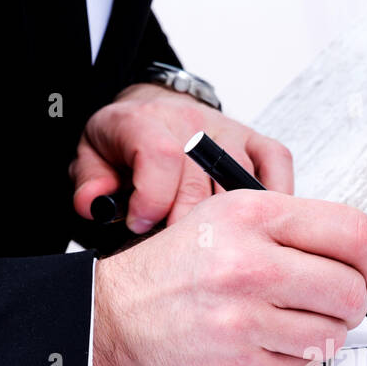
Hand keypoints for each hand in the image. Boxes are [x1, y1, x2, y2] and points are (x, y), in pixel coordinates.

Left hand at [70, 83, 293, 233]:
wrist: (151, 113)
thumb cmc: (124, 146)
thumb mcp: (91, 160)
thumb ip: (89, 184)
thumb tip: (95, 205)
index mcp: (142, 123)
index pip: (160, 156)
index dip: (152, 200)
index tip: (141, 226)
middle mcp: (189, 122)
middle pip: (200, 182)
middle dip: (185, 226)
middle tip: (175, 252)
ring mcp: (227, 131)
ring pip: (239, 181)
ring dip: (228, 222)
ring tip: (213, 248)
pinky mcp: (255, 139)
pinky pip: (277, 164)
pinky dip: (274, 196)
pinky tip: (257, 223)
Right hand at [92, 190, 366, 365]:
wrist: (113, 320)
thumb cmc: (174, 272)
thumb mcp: (227, 217)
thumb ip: (292, 228)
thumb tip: (360, 259)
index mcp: (251, 217)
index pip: (353, 233)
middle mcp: (248, 267)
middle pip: (349, 292)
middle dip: (351, 304)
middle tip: (332, 306)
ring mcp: (244, 323)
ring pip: (331, 338)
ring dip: (322, 337)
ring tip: (289, 325)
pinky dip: (294, 365)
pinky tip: (264, 347)